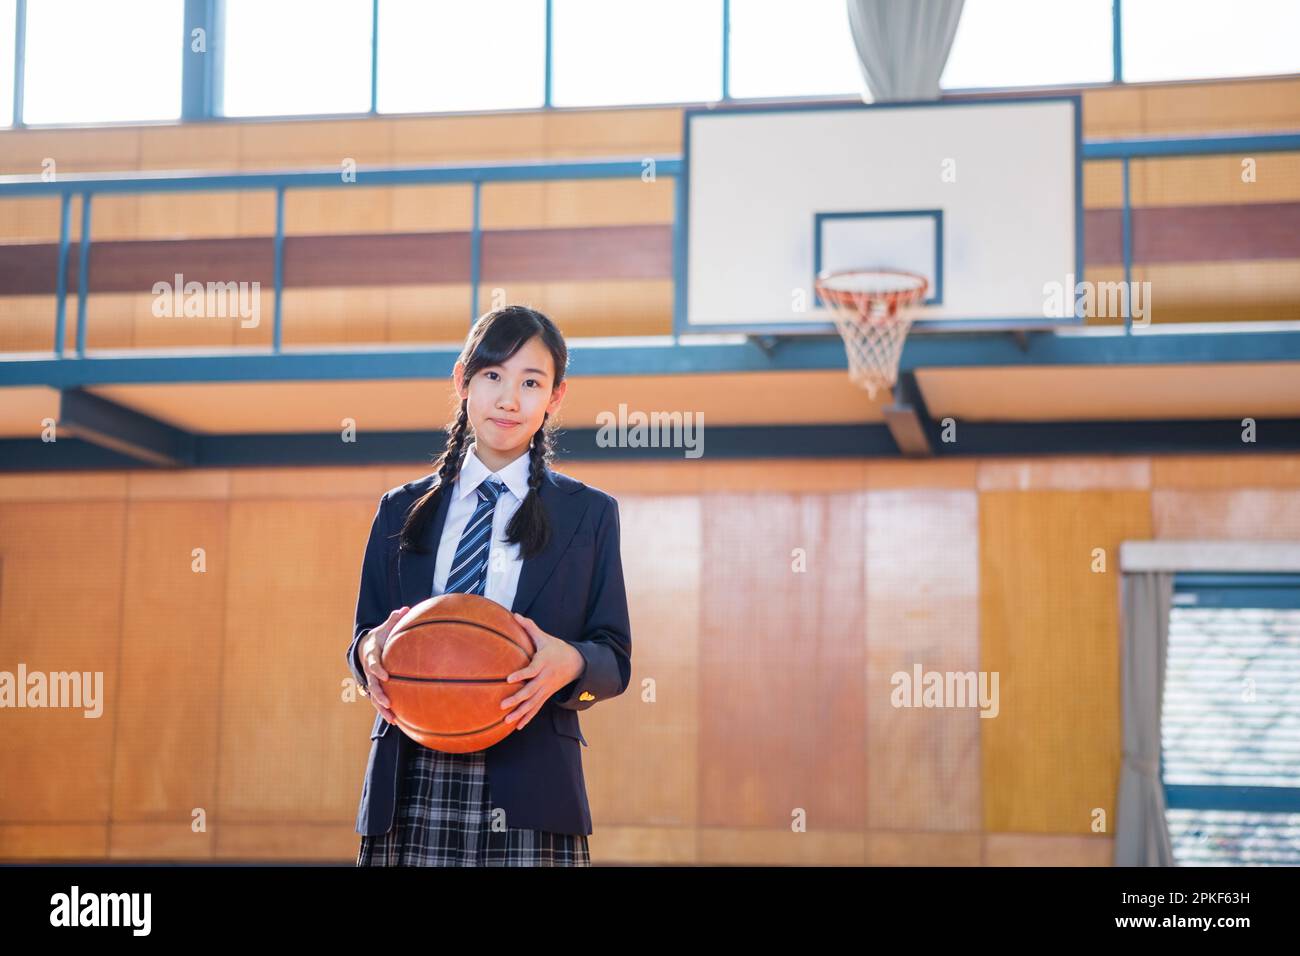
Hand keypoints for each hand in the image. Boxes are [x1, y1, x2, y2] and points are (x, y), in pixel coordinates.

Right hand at [360, 606, 408, 723]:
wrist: (365, 647)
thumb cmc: (380, 637)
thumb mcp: (384, 628)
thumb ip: (394, 620)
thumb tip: (405, 609)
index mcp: (372, 654)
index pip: (373, 663)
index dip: (378, 669)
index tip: (385, 676)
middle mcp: (369, 670)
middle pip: (372, 684)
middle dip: (379, 694)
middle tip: (387, 702)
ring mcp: (371, 680)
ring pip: (374, 696)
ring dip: (382, 708)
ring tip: (392, 718)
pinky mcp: (375, 688)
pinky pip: (379, 700)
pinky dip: (386, 711)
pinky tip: (397, 721)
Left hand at [500, 612, 584, 729]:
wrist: (576, 663)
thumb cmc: (556, 648)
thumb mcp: (545, 637)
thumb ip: (529, 627)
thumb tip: (514, 614)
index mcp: (543, 663)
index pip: (532, 670)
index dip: (521, 675)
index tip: (508, 679)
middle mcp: (545, 678)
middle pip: (531, 690)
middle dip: (517, 699)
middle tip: (502, 705)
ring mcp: (546, 689)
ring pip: (533, 703)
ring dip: (520, 713)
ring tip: (506, 721)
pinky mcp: (547, 695)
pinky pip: (537, 708)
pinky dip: (528, 717)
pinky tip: (517, 726)